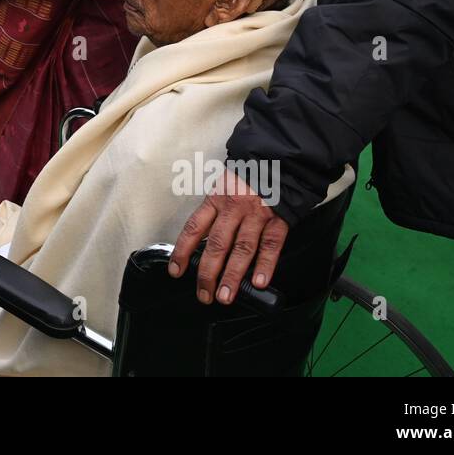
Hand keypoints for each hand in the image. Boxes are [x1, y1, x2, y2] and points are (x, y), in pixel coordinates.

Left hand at [169, 170, 288, 303]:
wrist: (277, 158)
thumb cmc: (246, 177)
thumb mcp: (223, 188)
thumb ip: (214, 213)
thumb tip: (201, 244)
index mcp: (216, 200)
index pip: (194, 228)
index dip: (183, 251)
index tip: (175, 271)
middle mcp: (234, 208)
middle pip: (217, 244)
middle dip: (208, 273)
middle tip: (204, 295)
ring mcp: (256, 214)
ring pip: (242, 248)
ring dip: (233, 275)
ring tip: (225, 296)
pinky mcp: (278, 219)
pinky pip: (271, 245)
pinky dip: (265, 265)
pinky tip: (258, 282)